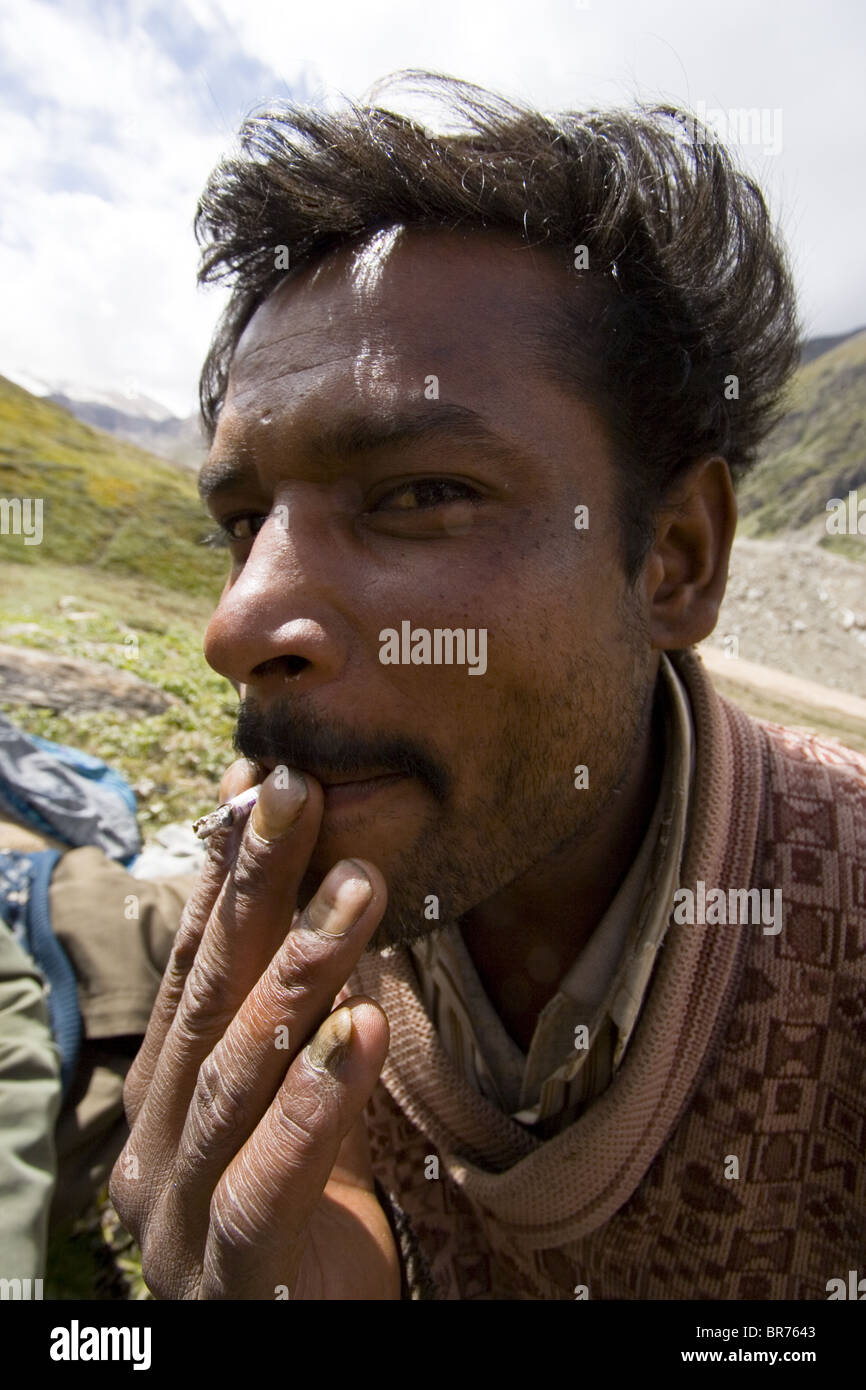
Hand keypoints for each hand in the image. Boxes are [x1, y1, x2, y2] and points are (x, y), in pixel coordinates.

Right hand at [109, 759, 397, 1298]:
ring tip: (355, 893)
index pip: (193, 960)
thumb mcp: (291, 1087)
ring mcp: (177, 1212)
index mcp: (161, 1086)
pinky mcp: (229, 1276)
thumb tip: (323, 882)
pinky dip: (315, 1103)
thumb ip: (295, 1005)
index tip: (264, 785)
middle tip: (301, 797)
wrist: (296, 1337)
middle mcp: (150, 1140)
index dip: (225, 871)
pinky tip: (363, 1029)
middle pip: (206, 998)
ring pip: (235, 1077)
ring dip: (297, 975)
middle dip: (255, 892)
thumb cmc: (297, 1198)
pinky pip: (268, 1183)